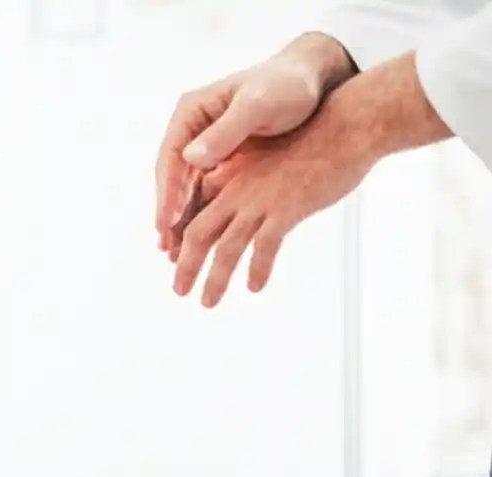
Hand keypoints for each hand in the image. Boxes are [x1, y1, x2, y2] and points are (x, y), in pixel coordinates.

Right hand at [157, 35, 350, 255]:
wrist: (316, 79)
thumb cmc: (288, 85)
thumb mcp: (258, 105)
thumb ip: (225, 131)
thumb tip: (190, 158)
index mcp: (191, 112)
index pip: (170, 159)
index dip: (167, 194)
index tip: (167, 222)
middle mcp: (193, 130)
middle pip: (173, 179)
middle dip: (170, 216)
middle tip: (168, 251)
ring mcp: (207, 145)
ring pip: (187, 190)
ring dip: (182, 222)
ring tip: (176, 256)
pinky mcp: (225, 158)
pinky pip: (206, 192)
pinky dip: (201, 215)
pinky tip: (199, 241)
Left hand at [172, 103, 375, 306]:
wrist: (346, 125)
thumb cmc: (313, 141)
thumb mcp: (268, 161)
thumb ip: (250, 183)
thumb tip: (243, 208)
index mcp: (230, 176)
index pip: (196, 213)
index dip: (183, 240)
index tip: (177, 262)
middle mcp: (237, 189)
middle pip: (198, 233)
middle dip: (185, 265)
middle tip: (179, 290)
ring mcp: (260, 200)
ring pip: (226, 247)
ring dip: (215, 278)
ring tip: (207, 302)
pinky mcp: (286, 208)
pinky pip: (264, 246)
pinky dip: (257, 269)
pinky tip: (254, 286)